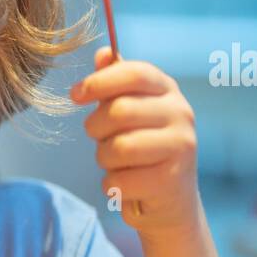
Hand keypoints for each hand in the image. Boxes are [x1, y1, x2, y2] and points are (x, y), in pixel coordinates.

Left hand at [71, 46, 200, 234]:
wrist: (168, 202)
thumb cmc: (141, 149)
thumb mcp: (129, 112)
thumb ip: (115, 84)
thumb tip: (103, 53)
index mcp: (168, 91)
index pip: (134, 73)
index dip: (99, 82)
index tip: (75, 95)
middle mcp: (181, 114)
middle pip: (119, 111)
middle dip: (96, 128)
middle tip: (99, 138)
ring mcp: (180, 147)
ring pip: (118, 147)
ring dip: (104, 158)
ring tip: (115, 162)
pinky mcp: (171, 180)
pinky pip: (120, 179)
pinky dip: (112, 184)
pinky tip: (126, 184)